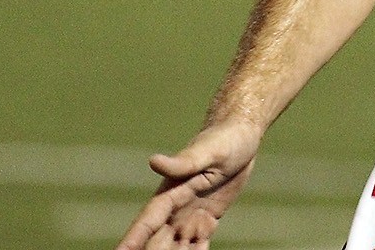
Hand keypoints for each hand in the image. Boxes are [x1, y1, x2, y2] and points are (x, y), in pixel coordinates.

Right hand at [115, 121, 260, 249]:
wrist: (241, 135)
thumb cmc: (224, 140)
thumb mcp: (207, 151)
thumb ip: (182, 163)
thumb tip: (153, 161)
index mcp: (171, 191)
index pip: (148, 221)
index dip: (133, 239)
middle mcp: (176, 206)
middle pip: (159, 239)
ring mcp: (191, 213)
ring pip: (177, 244)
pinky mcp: (208, 217)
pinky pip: (198, 242)